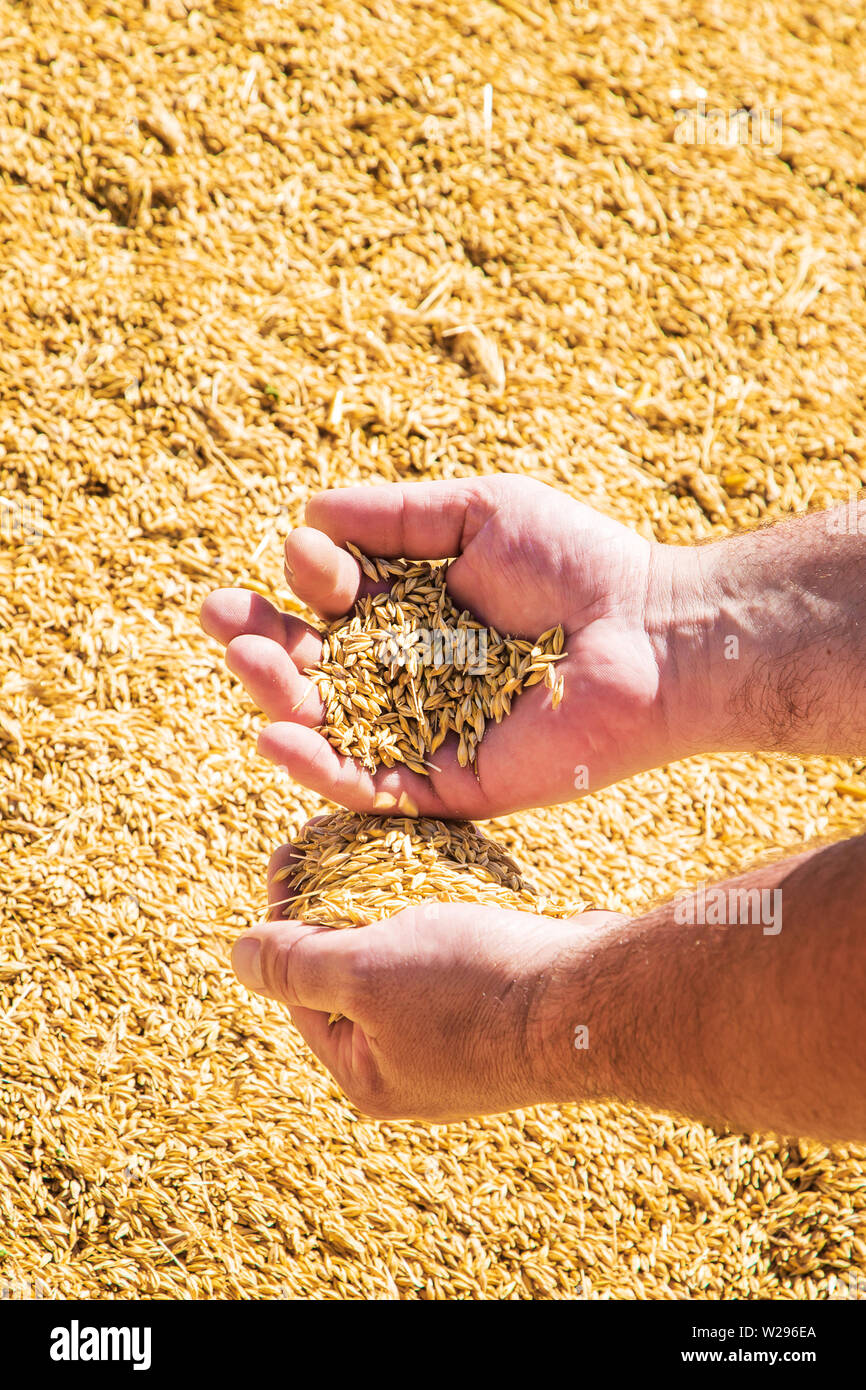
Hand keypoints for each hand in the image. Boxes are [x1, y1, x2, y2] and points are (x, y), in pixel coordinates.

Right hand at [201, 475, 700, 816]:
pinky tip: (277, 736)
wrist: (652, 636)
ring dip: (275, 698)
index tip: (312, 560)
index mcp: (412, 613)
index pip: (330, 603)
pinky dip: (317, 768)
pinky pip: (367, 787)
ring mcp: (421, 736)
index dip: (307, 580)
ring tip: (245, 663)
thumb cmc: (578, 564)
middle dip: (260, 642)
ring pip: (325, 729)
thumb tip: (309, 513)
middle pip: (312, 667)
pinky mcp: (444, 788)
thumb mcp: (479, 513)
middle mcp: (407, 677)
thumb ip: (396, 516)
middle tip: (217, 617)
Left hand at [230, 840, 627, 1120]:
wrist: (596, 997)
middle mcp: (414, 1066)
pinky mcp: (505, 1004)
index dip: (284, 921)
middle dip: (336, 907)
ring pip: (405, 959)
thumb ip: (297, 963)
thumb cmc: (475, 988)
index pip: (301, 992)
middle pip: (352, 975)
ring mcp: (464, 1039)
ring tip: (376, 843)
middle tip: (325, 841)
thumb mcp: (367, 973)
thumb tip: (236, 955)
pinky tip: (435, 870)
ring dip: (387, 904)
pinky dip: (437, 913)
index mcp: (370, 1075)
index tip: (287, 858)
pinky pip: (453, 953)